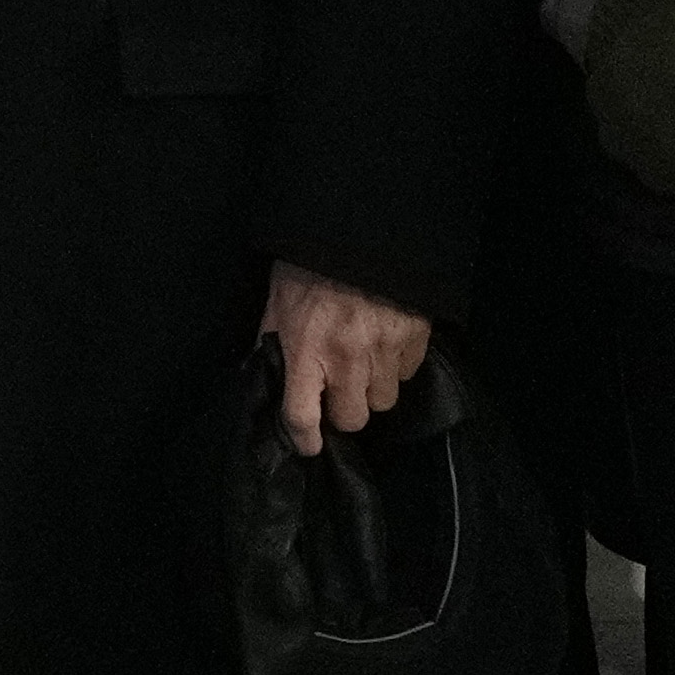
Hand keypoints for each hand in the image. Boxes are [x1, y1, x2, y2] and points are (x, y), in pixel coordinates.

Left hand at [262, 266, 431, 453]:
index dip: (304, 440)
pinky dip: (395, 369)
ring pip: (383, 402)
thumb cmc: (309, 264)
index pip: (302, 416)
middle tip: (336, 393)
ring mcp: (384, 349)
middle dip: (343, 412)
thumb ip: (268, 342)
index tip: (308, 445)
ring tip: (362, 368)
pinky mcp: (414, 338)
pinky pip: (406, 375)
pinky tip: (383, 348)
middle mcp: (346, 357)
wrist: (359, 229)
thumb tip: (261, 374)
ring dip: (371, 391)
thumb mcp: (276, 301)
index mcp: (306, 349)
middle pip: (352, 419)